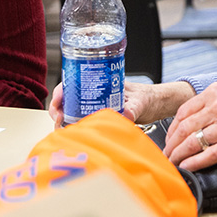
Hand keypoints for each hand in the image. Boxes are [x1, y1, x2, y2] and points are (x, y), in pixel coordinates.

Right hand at [47, 81, 194, 127]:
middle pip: (68, 98)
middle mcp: (95, 93)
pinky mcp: (101, 116)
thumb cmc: (150, 97)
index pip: (72, 83)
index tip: (58, 106)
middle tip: (59, 121)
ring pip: (73, 110)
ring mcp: (97, 105)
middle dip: (58, 109)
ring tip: (65, 130)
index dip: (60, 94)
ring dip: (65, 120)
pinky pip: (83, 120)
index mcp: (100, 82)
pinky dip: (76, 126)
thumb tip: (125, 115)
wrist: (158, 104)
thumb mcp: (142, 101)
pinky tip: (76, 134)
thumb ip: (134, 108)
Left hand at [162, 79, 216, 170]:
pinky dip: (196, 162)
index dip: (172, 127)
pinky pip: (211, 154)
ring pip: (193, 142)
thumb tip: (206, 109)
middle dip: (171, 144)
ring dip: (179, 155)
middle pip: (184, 128)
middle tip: (166, 155)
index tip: (169, 137)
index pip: (184, 111)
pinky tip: (188, 167)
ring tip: (173, 164)